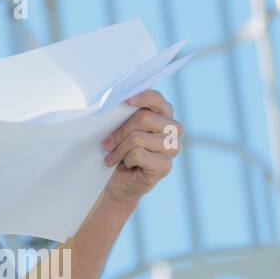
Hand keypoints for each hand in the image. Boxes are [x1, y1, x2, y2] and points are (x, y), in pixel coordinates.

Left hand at [100, 89, 181, 203]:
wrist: (116, 181)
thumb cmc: (117, 150)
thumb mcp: (118, 128)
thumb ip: (124, 114)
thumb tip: (115, 104)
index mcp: (162, 114)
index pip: (157, 99)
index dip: (143, 97)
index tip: (125, 101)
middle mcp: (173, 129)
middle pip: (144, 118)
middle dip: (120, 131)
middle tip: (106, 143)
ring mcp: (172, 148)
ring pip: (138, 138)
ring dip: (119, 149)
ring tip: (112, 157)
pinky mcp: (166, 166)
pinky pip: (138, 155)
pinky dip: (126, 160)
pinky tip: (126, 165)